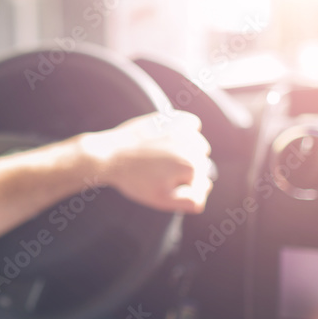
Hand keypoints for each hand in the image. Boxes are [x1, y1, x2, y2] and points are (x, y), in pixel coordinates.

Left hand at [78, 110, 213, 213]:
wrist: (109, 155)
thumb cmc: (134, 180)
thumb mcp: (162, 199)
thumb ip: (191, 200)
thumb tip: (207, 187)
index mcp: (191, 167)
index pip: (201, 184)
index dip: (182, 189)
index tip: (163, 184)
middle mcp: (191, 145)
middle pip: (201, 165)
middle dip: (185, 170)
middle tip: (160, 171)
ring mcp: (182, 129)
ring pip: (198, 146)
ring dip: (187, 152)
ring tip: (162, 157)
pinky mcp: (173, 118)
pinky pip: (192, 124)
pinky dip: (187, 131)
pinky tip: (170, 139)